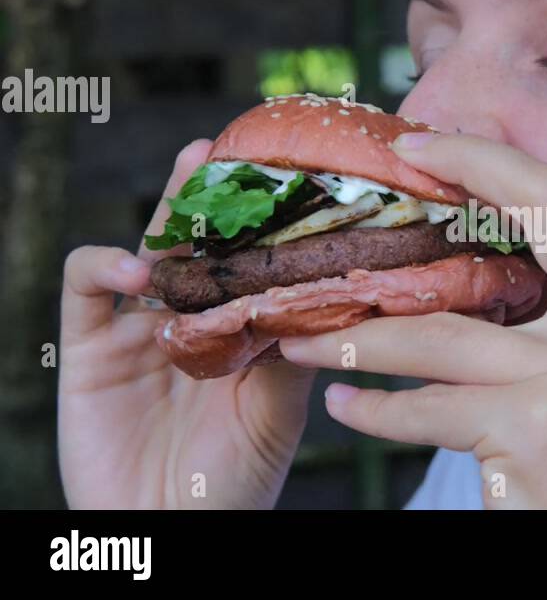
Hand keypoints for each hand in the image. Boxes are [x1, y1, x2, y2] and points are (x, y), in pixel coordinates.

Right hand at [58, 140, 316, 508]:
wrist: (171, 529)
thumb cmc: (235, 475)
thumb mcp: (277, 407)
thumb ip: (292, 345)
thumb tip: (330, 285)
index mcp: (236, 326)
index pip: (245, 258)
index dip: (257, 220)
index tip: (283, 177)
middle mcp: (188, 318)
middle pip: (194, 241)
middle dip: (206, 193)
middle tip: (222, 148)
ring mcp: (136, 329)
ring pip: (144, 248)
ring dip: (162, 211)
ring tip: (188, 177)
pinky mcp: (88, 347)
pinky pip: (86, 286)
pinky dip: (106, 266)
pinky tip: (136, 270)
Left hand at [280, 133, 546, 508]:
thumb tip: (483, 281)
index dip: (500, 161)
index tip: (433, 145)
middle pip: (534, 212)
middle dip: (454, 172)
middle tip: (377, 176)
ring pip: (442, 330)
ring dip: (360, 335)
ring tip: (308, 336)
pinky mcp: (539, 427)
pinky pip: (427, 406)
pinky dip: (377, 411)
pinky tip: (348, 409)